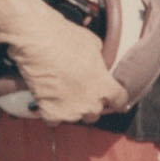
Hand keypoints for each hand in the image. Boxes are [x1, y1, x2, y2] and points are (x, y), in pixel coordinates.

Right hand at [0, 0, 123, 124]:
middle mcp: (91, 103)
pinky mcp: (51, 113)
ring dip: (70, 109)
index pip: (120, 101)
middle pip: (96, 112)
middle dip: (90, 104)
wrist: (38, 42)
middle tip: (79, 91)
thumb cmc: (66, 39)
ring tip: (61, 93)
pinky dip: (51, 113)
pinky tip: (48, 102)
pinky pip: (54, 121)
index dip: (116, 100)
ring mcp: (71, 111)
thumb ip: (99, 63)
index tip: (113, 101)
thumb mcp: (94, 45)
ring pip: (75, 117)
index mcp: (105, 86)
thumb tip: (97, 64)